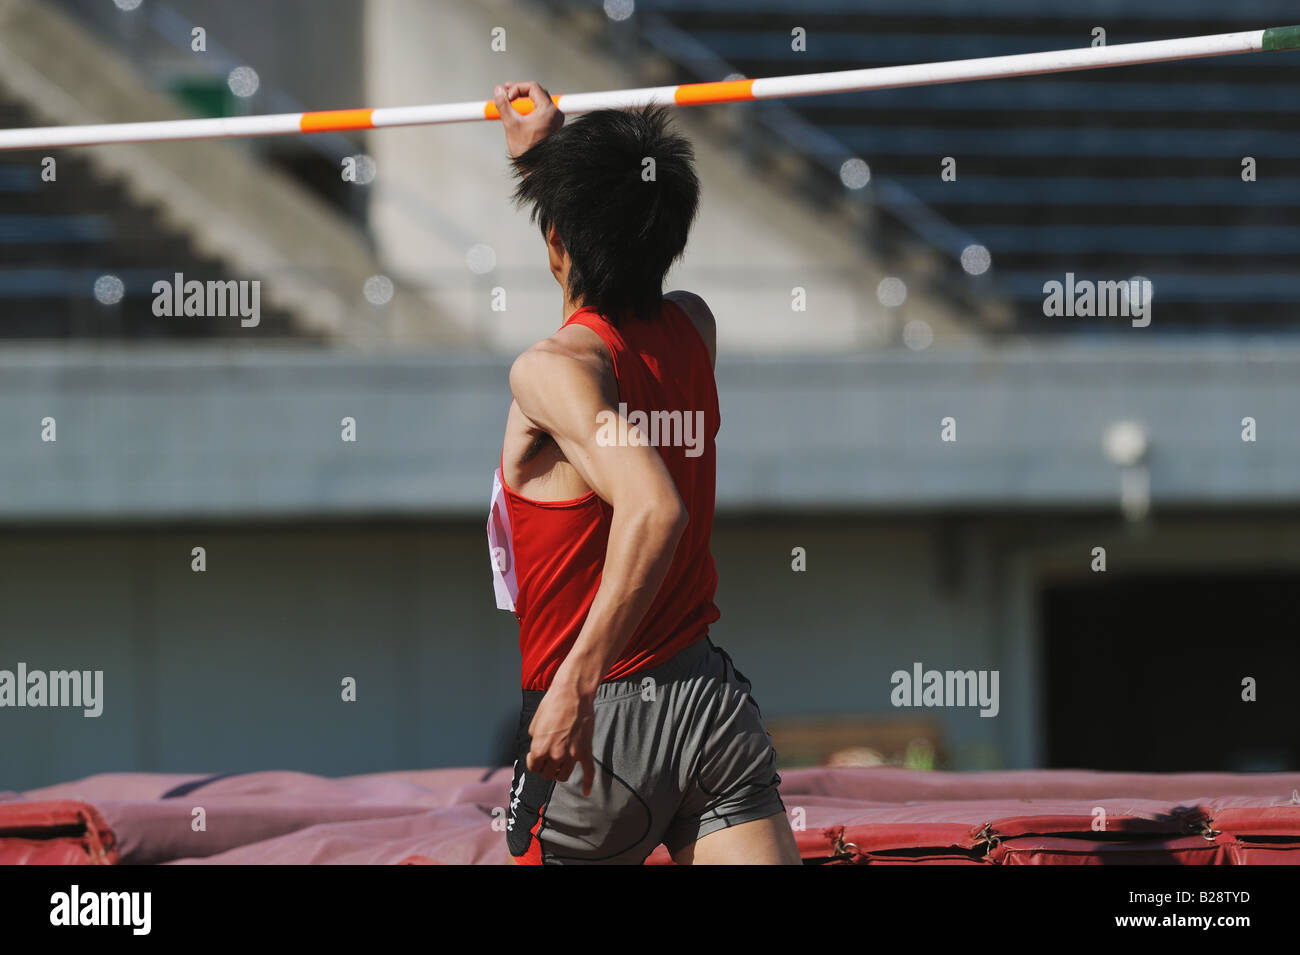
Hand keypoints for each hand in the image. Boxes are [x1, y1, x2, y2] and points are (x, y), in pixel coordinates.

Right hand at [493, 80, 564, 157]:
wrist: (536, 170)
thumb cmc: (527, 151)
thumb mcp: (511, 124)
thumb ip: (504, 105)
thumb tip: (499, 90)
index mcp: (548, 110)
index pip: (533, 87)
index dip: (517, 87)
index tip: (506, 96)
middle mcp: (555, 114)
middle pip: (536, 93)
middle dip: (520, 92)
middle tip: (506, 95)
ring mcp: (555, 121)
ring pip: (538, 102)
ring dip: (523, 101)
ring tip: (510, 106)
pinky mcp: (552, 127)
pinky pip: (540, 112)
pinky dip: (529, 110)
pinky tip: (518, 115)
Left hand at [526, 680, 595, 795]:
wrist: (573, 693)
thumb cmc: (552, 704)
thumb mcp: (535, 722)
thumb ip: (535, 739)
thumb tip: (538, 745)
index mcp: (539, 748)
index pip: (534, 768)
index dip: (534, 763)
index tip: (536, 757)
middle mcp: (555, 755)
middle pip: (548, 775)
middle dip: (546, 769)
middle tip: (548, 760)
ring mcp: (572, 755)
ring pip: (563, 776)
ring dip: (559, 773)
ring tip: (559, 767)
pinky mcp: (585, 751)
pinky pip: (588, 772)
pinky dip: (587, 784)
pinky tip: (586, 791)